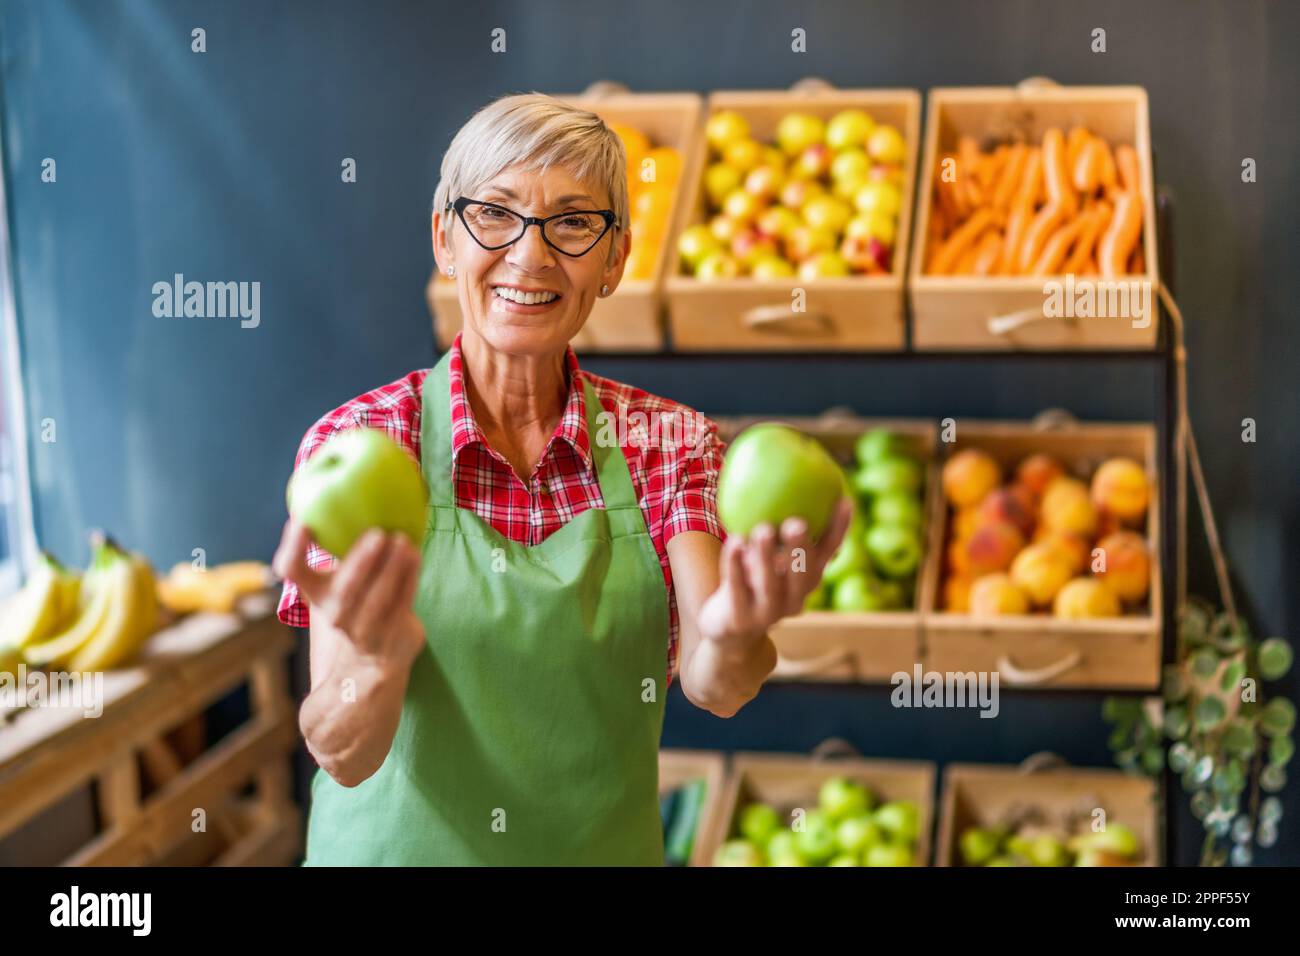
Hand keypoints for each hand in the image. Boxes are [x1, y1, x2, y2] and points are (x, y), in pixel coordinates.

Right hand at [273, 520, 425, 671]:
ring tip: (404, 542)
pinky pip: (401, 605)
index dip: (293, 547)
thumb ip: (342, 546)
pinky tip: (416, 557)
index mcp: (315, 592)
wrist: (368, 666)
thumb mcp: (339, 581)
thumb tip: (352, 488)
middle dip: (361, 560)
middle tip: (378, 533)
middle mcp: (334, 613)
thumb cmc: (356, 605)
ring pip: (378, 598)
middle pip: (344, 588)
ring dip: (393, 568)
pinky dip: (409, 579)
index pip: (292, 570)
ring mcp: (361, 630)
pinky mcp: (389, 638)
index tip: (302, 520)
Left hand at [697, 497, 851, 646]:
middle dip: (802, 548)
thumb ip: (778, 534)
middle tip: (796, 522)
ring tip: (762, 529)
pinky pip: (737, 587)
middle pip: (803, 575)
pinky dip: (736, 564)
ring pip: (769, 584)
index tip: (844, 500)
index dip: (838, 530)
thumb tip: (788, 482)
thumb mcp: (770, 561)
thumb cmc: (752, 584)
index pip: (827, 556)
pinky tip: (734, 541)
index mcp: (805, 583)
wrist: (729, 635)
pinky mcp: (739, 619)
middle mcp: (792, 600)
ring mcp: (766, 613)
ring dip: (766, 555)